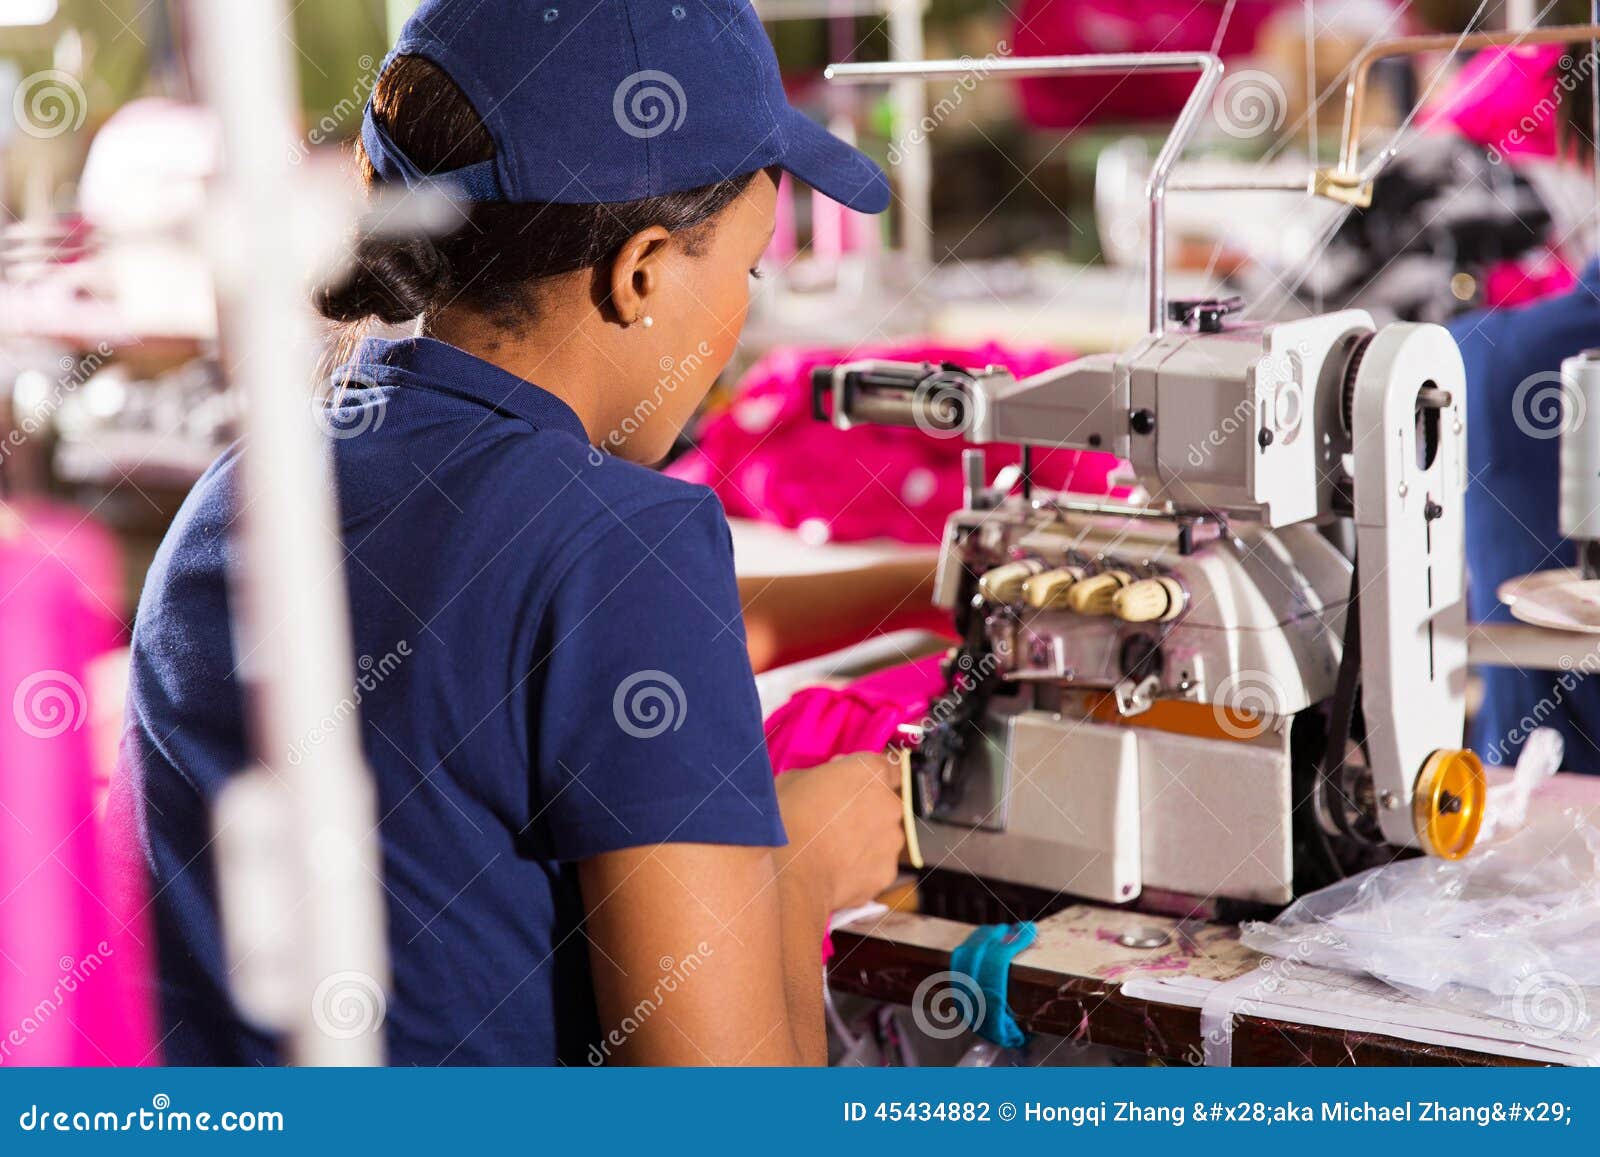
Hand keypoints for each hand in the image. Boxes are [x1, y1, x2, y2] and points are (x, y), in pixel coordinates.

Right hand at [773, 751, 904, 914]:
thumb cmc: (786, 821)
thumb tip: (831, 777)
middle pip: (885, 802)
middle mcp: (889, 804)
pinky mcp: (885, 873)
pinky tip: (836, 868)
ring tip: (832, 848)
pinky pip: (876, 865)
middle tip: (835, 818)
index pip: (888, 765)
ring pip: (882, 835)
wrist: (787, 874)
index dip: (869, 775)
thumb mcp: (794, 778)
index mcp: (870, 773)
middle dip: (866, 808)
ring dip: (865, 838)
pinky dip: (861, 866)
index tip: (853, 782)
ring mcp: (891, 841)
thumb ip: (824, 774)